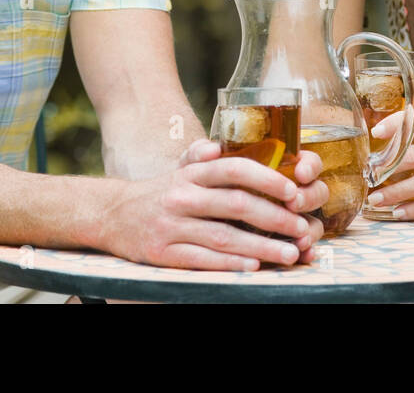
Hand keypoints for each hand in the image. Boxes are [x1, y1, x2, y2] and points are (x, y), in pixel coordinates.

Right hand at [102, 139, 327, 270]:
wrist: (111, 215)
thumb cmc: (160, 193)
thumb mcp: (179, 170)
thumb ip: (202, 158)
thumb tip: (218, 146)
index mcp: (191, 173)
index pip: (234, 169)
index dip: (267, 179)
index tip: (294, 191)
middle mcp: (182, 196)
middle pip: (235, 204)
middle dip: (275, 217)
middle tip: (302, 227)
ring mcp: (172, 225)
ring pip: (224, 236)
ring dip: (262, 246)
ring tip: (290, 253)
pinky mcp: (163, 252)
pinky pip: (203, 259)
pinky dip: (231, 264)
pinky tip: (254, 267)